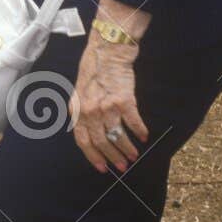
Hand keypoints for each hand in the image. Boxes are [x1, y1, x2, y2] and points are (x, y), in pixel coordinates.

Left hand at [68, 37, 148, 173]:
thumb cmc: (94, 73)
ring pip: (117, 135)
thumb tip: (84, 132)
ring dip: (127, 148)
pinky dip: (139, 131)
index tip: (102, 168)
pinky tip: (144, 137)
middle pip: (101, 142)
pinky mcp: (124, 100)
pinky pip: (133, 122)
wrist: (107, 54)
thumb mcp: (79, 94)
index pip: (83, 141)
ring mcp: (106, 106)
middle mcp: (90, 111)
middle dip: (112, 157)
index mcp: (78, 111)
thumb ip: (81, 113)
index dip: (92, 156)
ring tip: (134, 156)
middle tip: (122, 167)